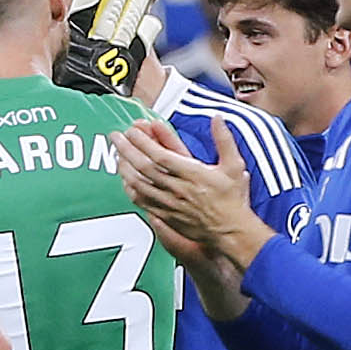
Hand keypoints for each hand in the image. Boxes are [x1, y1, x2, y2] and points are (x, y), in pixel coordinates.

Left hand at [114, 116, 270, 263]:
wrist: (230, 231)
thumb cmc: (232, 199)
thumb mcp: (234, 165)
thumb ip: (224, 140)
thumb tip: (217, 118)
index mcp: (193, 174)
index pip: (161, 155)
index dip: (144, 142)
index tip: (133, 130)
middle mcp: (178, 188)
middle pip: (144, 167)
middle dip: (127, 149)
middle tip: (116, 136)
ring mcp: (169, 203)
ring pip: (139, 184)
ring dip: (125, 167)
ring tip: (117, 154)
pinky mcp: (165, 215)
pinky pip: (142, 201)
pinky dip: (130, 188)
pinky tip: (125, 179)